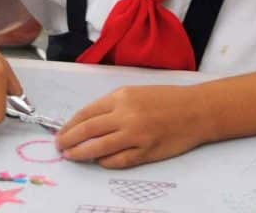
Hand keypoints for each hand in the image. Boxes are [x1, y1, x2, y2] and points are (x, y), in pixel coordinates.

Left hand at [55, 85, 209, 168]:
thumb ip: (113, 106)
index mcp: (122, 97)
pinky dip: (105, 162)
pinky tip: (99, 162)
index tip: (61, 132)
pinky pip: (118, 160)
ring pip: (99, 148)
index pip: (86, 113)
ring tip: (71, 156)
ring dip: (81, 154)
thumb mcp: (136, 93)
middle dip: (68, 140)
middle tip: (59, 147)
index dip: (70, 125)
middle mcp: (126, 115)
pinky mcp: (146, 152)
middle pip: (87, 131)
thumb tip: (88, 122)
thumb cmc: (167, 99)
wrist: (196, 110)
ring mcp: (136, 135)